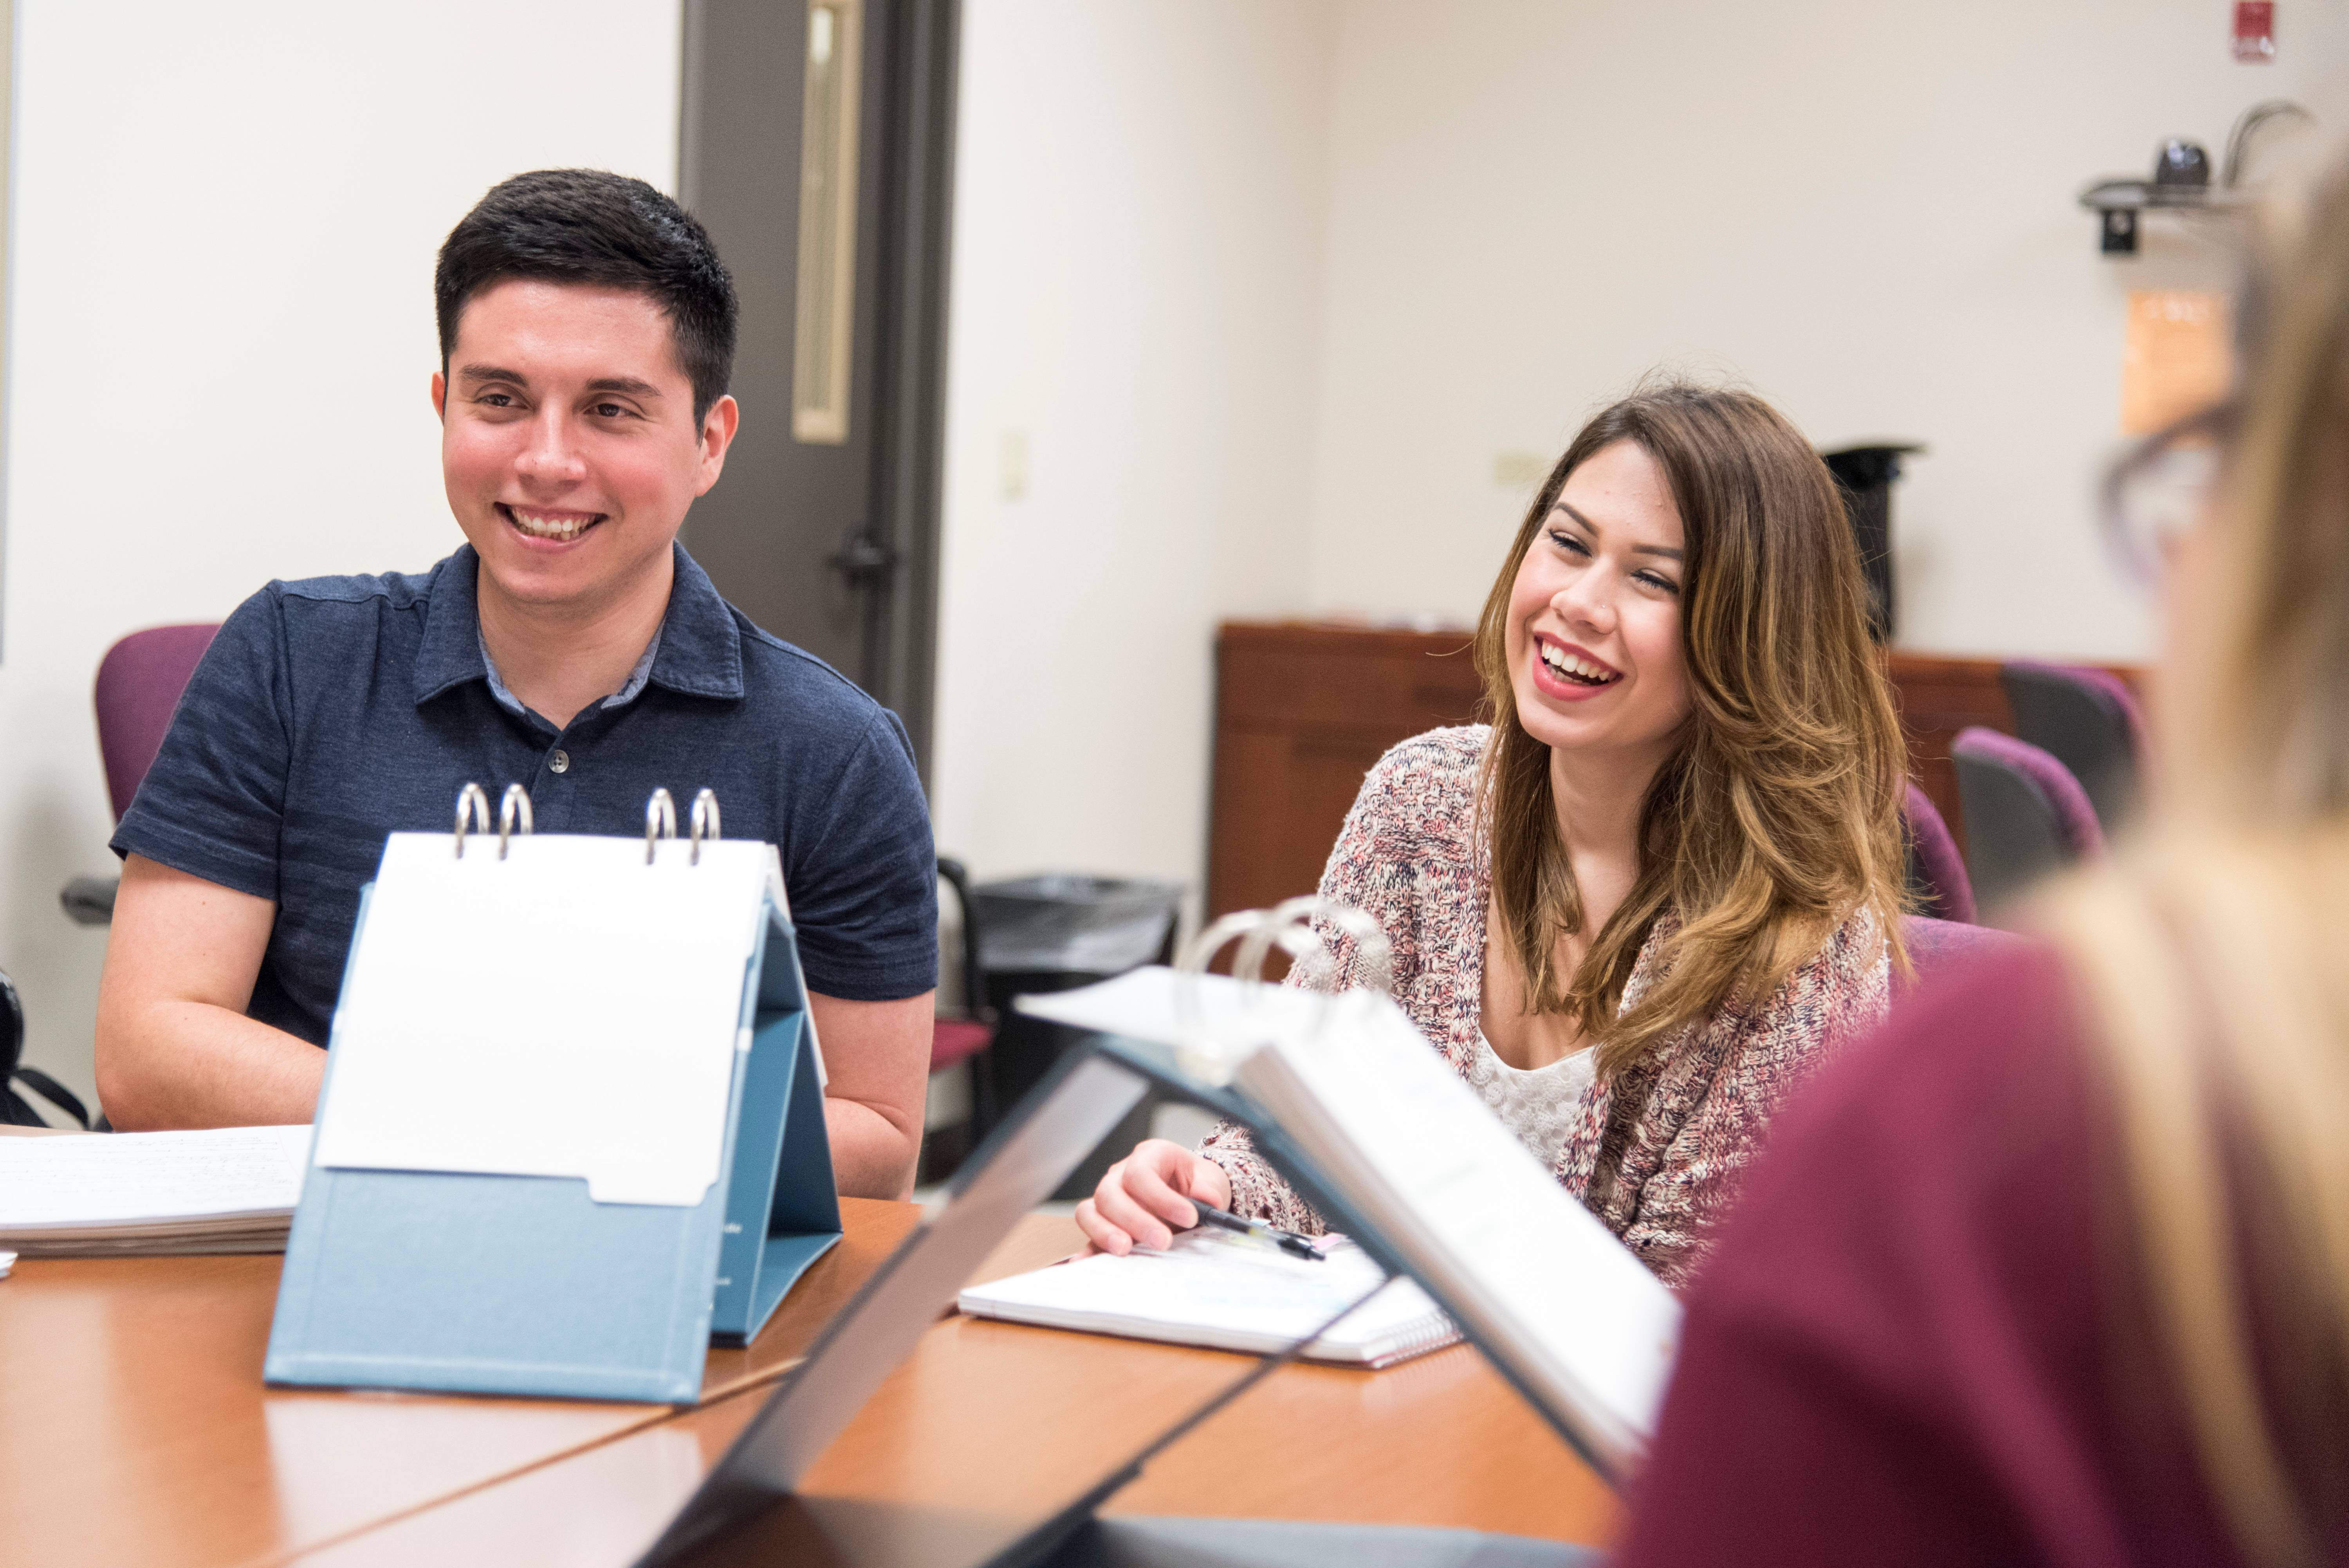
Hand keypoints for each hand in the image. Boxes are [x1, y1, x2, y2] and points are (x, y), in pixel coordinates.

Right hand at [1073, 1138, 1233, 1255]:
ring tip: (1125, 1250)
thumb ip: (1210, 1187)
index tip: (1189, 1218)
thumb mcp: (1212, 1180)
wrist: (1193, 1197)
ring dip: (1105, 1232)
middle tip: (1162, 1241)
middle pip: (1110, 1192)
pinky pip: (1088, 1235)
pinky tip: (1087, 1263)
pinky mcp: (1104, 1224)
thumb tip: (1206, 1198)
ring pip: (1090, 1211)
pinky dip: (1087, 1249)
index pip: (1141, 1172)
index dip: (1161, 1197)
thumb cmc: (1198, 1184)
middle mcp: (1122, 1174)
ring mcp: (1109, 1199)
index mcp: (1150, 1156)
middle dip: (1135, 1220)